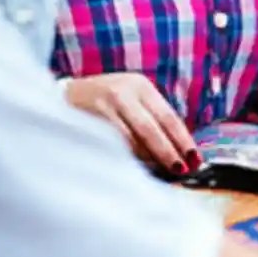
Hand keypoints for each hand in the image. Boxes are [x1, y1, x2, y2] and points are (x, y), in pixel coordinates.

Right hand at [65, 72, 197, 173]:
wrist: (62, 96)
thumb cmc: (105, 103)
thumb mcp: (131, 100)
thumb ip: (153, 119)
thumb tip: (181, 151)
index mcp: (141, 86)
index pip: (169, 116)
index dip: (183, 140)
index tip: (195, 158)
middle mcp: (124, 91)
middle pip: (153, 128)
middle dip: (169, 152)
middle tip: (181, 170)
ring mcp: (104, 104)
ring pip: (133, 139)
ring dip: (148, 158)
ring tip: (160, 170)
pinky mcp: (87, 119)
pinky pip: (113, 144)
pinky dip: (127, 157)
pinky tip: (134, 165)